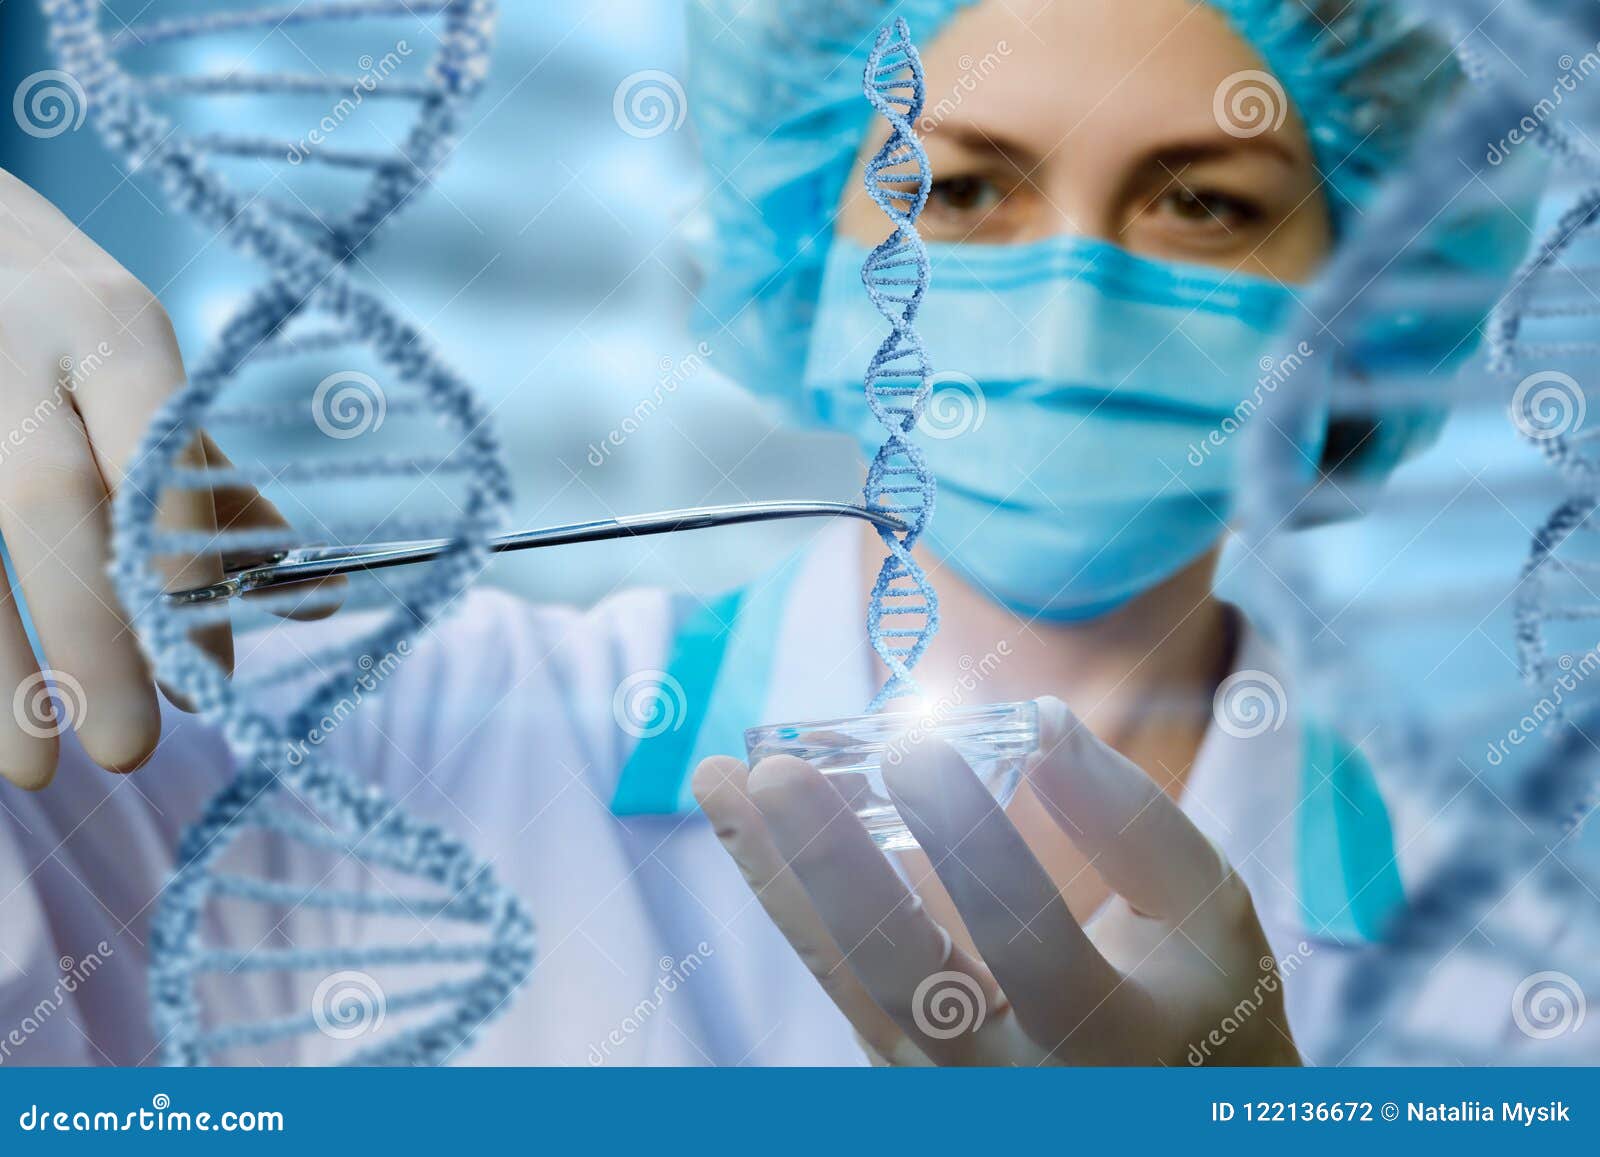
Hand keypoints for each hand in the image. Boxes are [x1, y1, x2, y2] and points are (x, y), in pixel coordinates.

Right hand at [0, 168, 301, 788]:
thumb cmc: (59, 315)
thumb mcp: (144, 367)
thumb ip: (213, 480)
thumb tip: (313, 599)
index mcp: (109, 326)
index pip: (152, 443)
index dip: (174, 555)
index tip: (202, 662)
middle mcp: (11, 350)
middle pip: (49, 502)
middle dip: (91, 634)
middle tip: (134, 748)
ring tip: (36, 771)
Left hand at [693, 696, 1300, 1064]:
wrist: (1175, 1118)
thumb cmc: (1206, 1006)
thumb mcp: (1205, 916)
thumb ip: (1131, 822)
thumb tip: (1037, 719)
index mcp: (1108, 1045)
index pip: (1029, 942)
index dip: (973, 843)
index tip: (916, 747)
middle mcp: (1006, 1085)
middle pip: (900, 978)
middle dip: (831, 869)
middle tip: (776, 771)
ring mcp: (937, 1087)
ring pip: (842, 979)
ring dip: (775, 873)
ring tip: (719, 779)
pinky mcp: (897, 1068)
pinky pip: (835, 976)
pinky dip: (787, 893)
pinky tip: (747, 822)